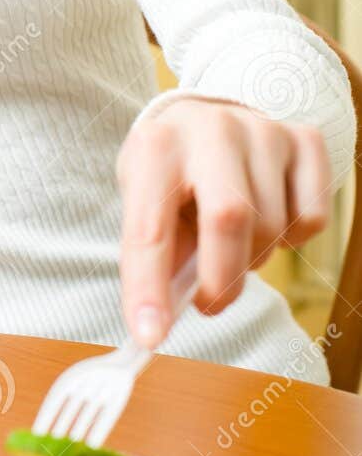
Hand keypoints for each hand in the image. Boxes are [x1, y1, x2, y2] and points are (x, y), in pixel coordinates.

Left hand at [116, 97, 331, 348]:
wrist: (207, 118)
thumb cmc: (171, 174)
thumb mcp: (144, 203)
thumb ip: (153, 258)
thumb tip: (157, 325)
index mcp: (155, 147)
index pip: (149, 227)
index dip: (148, 287)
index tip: (150, 337)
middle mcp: (211, 129)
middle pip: (229, 218)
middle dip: (222, 280)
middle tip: (209, 304)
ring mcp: (263, 130)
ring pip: (273, 225)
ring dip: (253, 260)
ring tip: (232, 246)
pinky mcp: (304, 140)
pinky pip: (312, 218)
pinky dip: (292, 240)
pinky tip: (268, 220)